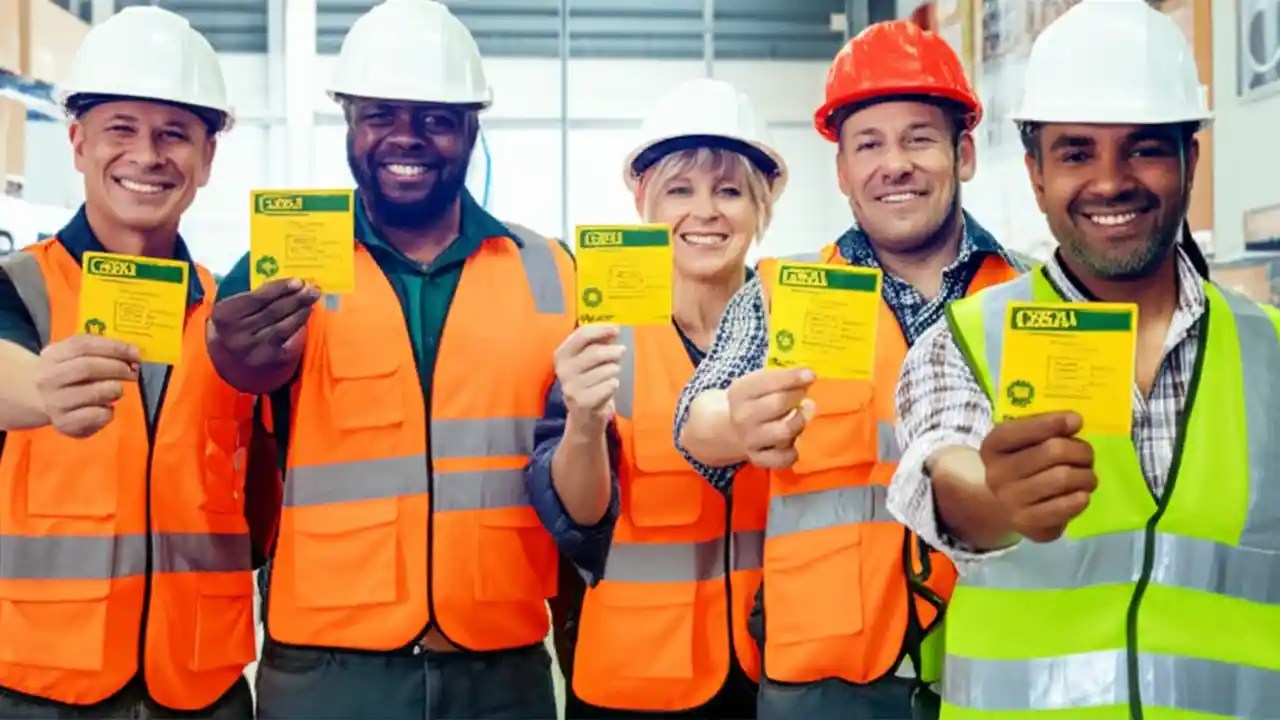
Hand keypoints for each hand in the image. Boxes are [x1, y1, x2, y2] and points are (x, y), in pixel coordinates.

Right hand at [35, 335, 139, 437]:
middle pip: (87, 368)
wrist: (37, 400)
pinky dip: (109, 411)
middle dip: (117, 368)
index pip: (82, 345)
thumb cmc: (67, 373)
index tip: (136, 353)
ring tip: (116, 390)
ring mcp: (55, 403)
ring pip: (95, 393)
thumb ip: (101, 350)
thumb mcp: (73, 355)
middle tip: (133, 372)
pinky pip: (98, 415)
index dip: (114, 347)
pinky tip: (106, 408)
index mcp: (52, 355)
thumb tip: (133, 353)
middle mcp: (49, 379)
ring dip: (115, 390)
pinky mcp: (65, 424)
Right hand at [208, 278, 320, 369]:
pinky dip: (301, 328)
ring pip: (284, 326)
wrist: (230, 365)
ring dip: (302, 311)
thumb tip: (289, 284)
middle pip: (274, 311)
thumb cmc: (234, 328)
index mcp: (224, 316)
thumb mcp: (232, 310)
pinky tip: (306, 317)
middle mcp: (238, 335)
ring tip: (312, 300)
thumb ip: (253, 297)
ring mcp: (255, 351)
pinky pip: (291, 341)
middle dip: (296, 298)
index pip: (257, 298)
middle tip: (312, 288)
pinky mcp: (271, 362)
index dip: (280, 288)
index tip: (298, 281)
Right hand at [554, 324, 624, 435]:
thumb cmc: (589, 383)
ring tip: (612, 374)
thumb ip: (597, 343)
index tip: (617, 329)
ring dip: (614, 370)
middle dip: (613, 352)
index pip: (581, 335)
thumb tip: (613, 329)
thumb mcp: (587, 361)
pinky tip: (608, 389)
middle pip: (595, 353)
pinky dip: (614, 385)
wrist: (583, 417)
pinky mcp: (583, 402)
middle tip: (621, 352)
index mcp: (561, 355)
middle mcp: (563, 370)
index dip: (601, 330)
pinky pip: (609, 386)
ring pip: (606, 370)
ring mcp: (572, 388)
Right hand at [726, 367, 815, 468]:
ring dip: (798, 422)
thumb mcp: (757, 384)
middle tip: (803, 395)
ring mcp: (750, 440)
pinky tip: (792, 442)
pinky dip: (793, 452)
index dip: (793, 378)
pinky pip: (784, 458)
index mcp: (740, 393)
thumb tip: (808, 378)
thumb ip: (781, 379)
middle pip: (778, 404)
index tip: (810, 375)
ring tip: (799, 416)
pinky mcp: (758, 459)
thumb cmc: (753, 402)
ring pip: (785, 432)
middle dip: (797, 397)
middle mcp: (743, 417)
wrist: (729, 431)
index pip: (769, 382)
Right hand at [980, 411, 1096, 542]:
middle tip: (1087, 456)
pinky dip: (1082, 498)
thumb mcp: (1026, 441)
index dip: (1053, 422)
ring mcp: (1010, 500)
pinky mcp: (1027, 523)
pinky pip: (1066, 505)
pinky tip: (1081, 495)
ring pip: (1064, 478)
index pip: (1022, 430)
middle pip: (1053, 451)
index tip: (1076, 421)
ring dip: (1086, 475)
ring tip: (1087, 477)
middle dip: (1081, 451)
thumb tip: (1074, 421)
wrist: (1009, 507)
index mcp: (993, 447)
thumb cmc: (1025, 465)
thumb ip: (1047, 427)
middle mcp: (996, 474)